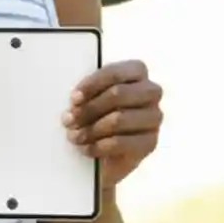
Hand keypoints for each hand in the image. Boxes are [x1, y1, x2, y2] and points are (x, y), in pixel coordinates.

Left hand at [62, 60, 162, 188]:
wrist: (108, 151)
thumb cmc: (97, 114)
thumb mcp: (90, 98)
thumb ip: (85, 94)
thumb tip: (75, 104)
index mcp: (136, 72)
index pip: (115, 73)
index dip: (92, 85)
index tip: (74, 98)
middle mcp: (150, 92)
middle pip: (118, 94)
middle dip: (90, 108)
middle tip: (70, 119)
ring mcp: (154, 117)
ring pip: (118, 119)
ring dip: (91, 129)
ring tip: (74, 136)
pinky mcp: (150, 142)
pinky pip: (120, 142)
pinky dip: (98, 146)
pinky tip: (86, 148)